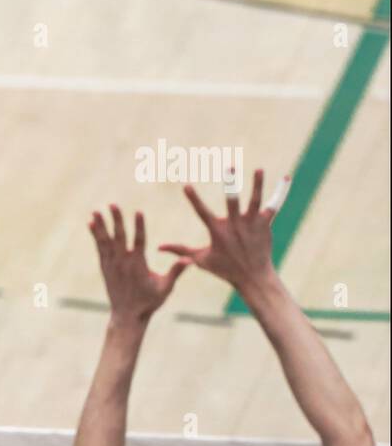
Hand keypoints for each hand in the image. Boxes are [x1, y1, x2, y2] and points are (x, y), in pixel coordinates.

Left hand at [90, 206, 189, 321]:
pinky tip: (91, 223)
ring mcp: (111, 264)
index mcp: (138, 265)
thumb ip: (176, 272)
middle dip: (116, 220)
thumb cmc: (149, 302)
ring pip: (105, 241)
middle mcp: (122, 263)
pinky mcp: (105, 267)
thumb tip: (190, 260)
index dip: (138, 226)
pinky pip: (99, 248)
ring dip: (101, 225)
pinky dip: (95, 235)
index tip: (138, 211)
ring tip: (95, 210)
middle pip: (119, 237)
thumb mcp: (165, 288)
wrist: (127, 315)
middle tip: (112, 204)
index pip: (139, 241)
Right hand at [158, 169, 282, 291]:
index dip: (193, 198)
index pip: (202, 211)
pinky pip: (274, 205)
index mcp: (217, 231)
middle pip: (232, 201)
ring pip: (255, 201)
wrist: (253, 277)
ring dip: (257, 185)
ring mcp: (252, 224)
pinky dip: (280, 192)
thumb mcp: (200, 259)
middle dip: (230, 184)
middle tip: (229, 168)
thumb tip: (158, 247)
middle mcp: (235, 225)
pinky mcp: (265, 224)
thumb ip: (179, 250)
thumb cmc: (224, 269)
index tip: (186, 185)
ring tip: (259, 169)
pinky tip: (286, 178)